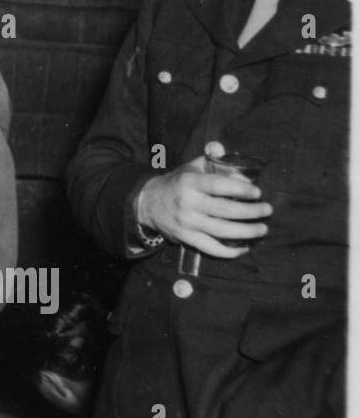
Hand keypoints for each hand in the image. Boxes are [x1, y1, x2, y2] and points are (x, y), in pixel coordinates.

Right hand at [136, 154, 272, 257]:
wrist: (149, 202)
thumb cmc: (177, 183)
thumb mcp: (192, 168)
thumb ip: (216, 165)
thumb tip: (245, 175)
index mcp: (189, 183)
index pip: (218, 186)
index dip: (241, 190)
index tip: (257, 192)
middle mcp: (187, 203)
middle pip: (225, 210)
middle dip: (251, 212)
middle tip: (267, 210)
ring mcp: (186, 223)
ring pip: (222, 231)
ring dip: (247, 232)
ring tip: (262, 229)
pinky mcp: (186, 238)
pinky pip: (211, 249)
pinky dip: (230, 251)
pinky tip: (245, 247)